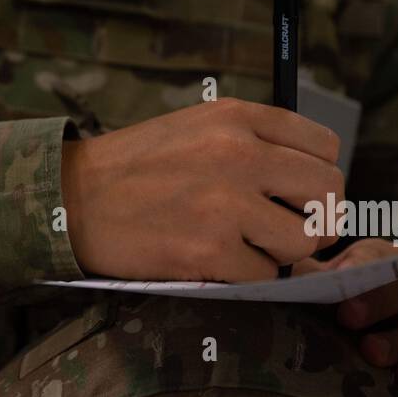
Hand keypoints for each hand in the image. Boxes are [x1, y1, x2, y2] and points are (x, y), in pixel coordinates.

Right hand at [61, 98, 343, 281]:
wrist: (68, 199)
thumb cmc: (131, 169)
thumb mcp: (194, 128)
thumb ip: (251, 143)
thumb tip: (306, 185)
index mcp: (239, 118)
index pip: (326, 149)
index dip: (316, 180)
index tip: (294, 197)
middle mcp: (240, 155)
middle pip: (329, 194)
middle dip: (314, 219)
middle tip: (283, 231)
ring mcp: (225, 205)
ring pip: (303, 240)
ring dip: (280, 253)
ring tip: (243, 247)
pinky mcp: (207, 251)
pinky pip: (262, 275)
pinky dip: (244, 277)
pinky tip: (213, 263)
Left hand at [303, 239, 397, 395]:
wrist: (380, 349)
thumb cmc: (341, 312)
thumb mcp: (323, 291)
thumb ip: (302, 282)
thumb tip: (263, 275)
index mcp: (386, 266)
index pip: (378, 255)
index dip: (362, 263)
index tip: (341, 273)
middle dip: (378, 301)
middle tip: (348, 315)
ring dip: (395, 343)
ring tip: (370, 351)